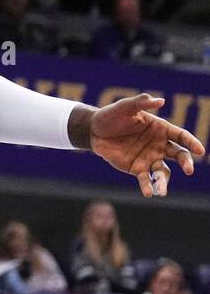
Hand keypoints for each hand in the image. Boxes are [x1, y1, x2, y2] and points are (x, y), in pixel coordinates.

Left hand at [85, 93, 204, 196]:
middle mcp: (159, 145)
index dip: (192, 143)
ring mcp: (149, 158)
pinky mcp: (136, 168)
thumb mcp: (125, 107)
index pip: (181, 136)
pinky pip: (145, 179)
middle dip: (186, 162)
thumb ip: (141, 102)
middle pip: (179, 155)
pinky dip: (148, 187)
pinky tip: (148, 193)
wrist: (93, 130)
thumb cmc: (112, 116)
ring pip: (163, 172)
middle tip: (189, 170)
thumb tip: (160, 100)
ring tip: (162, 191)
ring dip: (164, 182)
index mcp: (161, 129)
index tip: (199, 150)